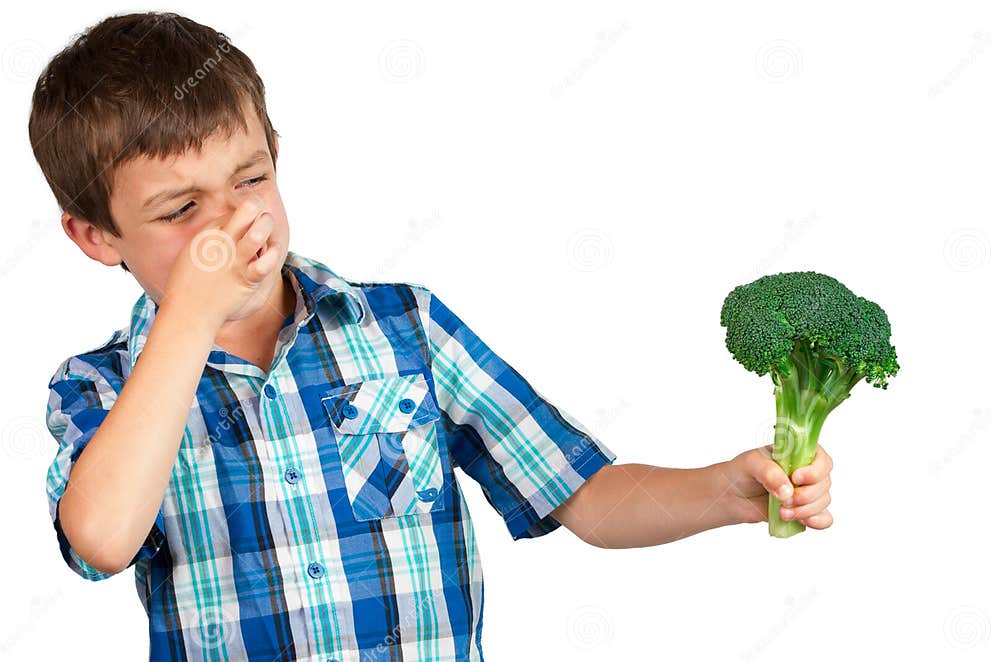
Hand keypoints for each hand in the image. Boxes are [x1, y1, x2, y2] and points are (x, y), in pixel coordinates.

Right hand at [160, 194, 279, 327]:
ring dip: (268, 229)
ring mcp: (235, 260)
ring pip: (260, 231)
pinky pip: (266, 262)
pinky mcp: (246, 279)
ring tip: (268, 237)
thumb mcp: (192, 251)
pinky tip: (271, 255)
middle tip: (262, 222)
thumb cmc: (189, 284)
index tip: (247, 226)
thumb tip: (228, 226)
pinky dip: (273, 255)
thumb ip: (210, 237)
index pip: (236, 210)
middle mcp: (222, 242)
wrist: (188, 312)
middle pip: (249, 209)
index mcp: (207, 233)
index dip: (247, 215)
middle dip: (261, 210)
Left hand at [725, 444, 833, 528]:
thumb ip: (769, 473)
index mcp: (798, 454)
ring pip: (823, 501)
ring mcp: (806, 492)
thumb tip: (787, 491)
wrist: (732, 495)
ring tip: (782, 513)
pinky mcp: (803, 510)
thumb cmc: (742, 472)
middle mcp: (806, 472)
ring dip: (806, 510)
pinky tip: (803, 521)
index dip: (814, 471)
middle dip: (806, 495)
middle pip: (824, 483)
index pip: (822, 460)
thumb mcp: (751, 464)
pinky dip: (818, 521)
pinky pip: (824, 518)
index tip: (796, 478)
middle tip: (785, 501)